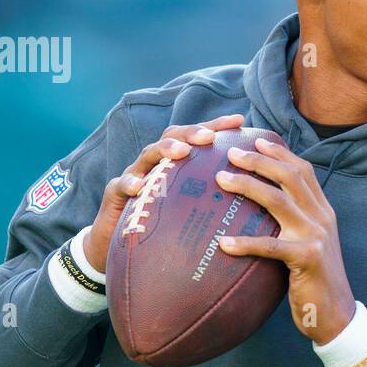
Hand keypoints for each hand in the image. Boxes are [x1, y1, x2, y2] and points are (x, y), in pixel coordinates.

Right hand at [83, 114, 245, 272]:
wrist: (119, 245)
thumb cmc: (162, 226)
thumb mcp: (189, 209)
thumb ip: (212, 198)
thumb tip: (251, 195)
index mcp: (175, 164)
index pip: (196, 139)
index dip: (216, 127)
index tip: (240, 121)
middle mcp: (155, 164)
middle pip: (172, 137)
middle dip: (191, 133)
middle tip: (209, 136)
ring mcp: (134, 175)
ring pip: (148, 154)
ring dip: (164, 150)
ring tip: (181, 151)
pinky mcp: (115, 193)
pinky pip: (121, 185)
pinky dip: (130, 183)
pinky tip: (140, 187)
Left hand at [215, 136, 355, 344]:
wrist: (336, 315)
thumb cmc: (314, 282)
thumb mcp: (309, 245)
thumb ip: (293, 224)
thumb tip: (259, 212)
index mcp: (323, 211)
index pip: (303, 171)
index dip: (280, 152)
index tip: (255, 139)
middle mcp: (322, 218)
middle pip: (290, 176)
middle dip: (259, 160)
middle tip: (231, 153)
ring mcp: (316, 237)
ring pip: (279, 201)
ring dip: (248, 186)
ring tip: (221, 180)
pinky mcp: (308, 259)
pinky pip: (271, 246)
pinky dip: (246, 242)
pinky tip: (224, 243)